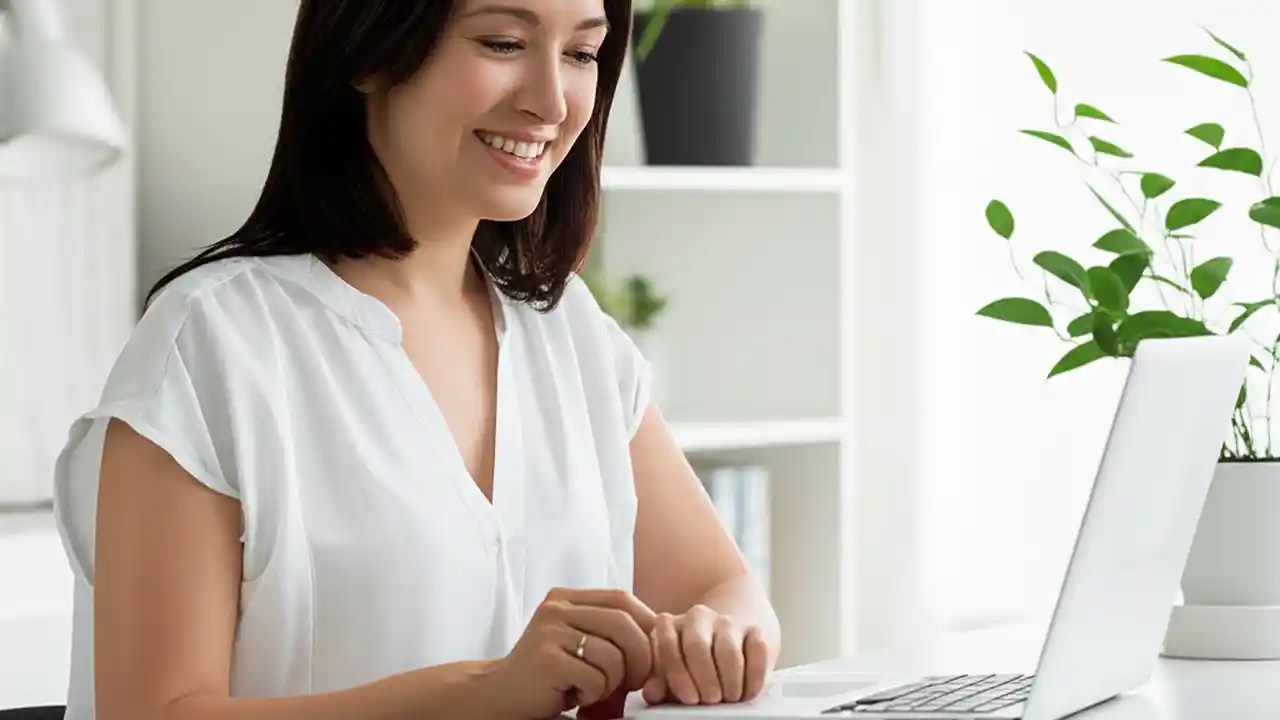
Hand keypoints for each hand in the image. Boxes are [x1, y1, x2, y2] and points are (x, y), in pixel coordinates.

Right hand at [483, 587, 656, 719]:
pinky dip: (594, 694)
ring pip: (612, 654)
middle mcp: (556, 608)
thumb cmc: (550, 674)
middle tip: (633, 682)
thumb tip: (662, 632)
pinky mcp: (546, 660)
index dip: (646, 624)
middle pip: (623, 623)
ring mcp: (548, 632)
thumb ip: (612, 632)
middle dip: (640, 657)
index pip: (622, 599)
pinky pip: (595, 677)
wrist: (500, 696)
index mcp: (566, 598)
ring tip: (594, 689)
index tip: (652, 652)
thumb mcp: (581, 642)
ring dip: (613, 682)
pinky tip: (576, 695)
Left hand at [642, 605, 770, 706]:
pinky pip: (757, 652)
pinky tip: (746, 692)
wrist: (729, 634)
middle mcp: (698, 617)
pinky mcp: (755, 629)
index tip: (688, 698)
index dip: (678, 675)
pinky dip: (753, 678)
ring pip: (728, 652)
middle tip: (710, 700)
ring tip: (728, 698)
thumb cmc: (693, 661)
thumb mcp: (673, 670)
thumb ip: (661, 681)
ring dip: (729, 682)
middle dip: (704, 680)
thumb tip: (652, 693)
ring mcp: (727, 621)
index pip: (668, 645)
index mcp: (671, 625)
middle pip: (697, 646)